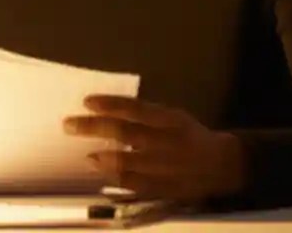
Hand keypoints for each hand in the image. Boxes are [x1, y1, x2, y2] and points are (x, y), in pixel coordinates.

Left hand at [64, 96, 246, 200]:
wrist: (222, 165)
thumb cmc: (190, 135)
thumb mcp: (173, 117)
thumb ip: (145, 116)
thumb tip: (108, 112)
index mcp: (171, 119)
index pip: (135, 109)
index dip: (110, 104)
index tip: (86, 102)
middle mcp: (168, 141)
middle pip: (126, 133)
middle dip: (94, 128)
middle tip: (69, 125)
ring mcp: (167, 167)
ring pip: (131, 163)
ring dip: (106, 159)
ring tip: (89, 156)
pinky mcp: (167, 188)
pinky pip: (139, 186)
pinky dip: (120, 182)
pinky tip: (106, 177)